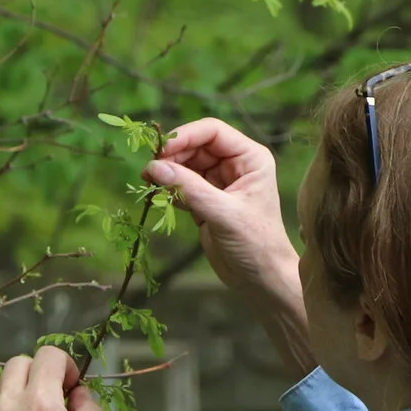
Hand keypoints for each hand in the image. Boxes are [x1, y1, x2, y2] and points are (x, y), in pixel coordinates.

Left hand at [0, 348, 102, 410]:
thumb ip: (87, 409)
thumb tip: (79, 393)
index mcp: (41, 403)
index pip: (48, 356)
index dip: (62, 364)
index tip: (67, 383)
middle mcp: (7, 405)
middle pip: (18, 364)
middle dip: (37, 374)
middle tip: (46, 396)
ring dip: (9, 391)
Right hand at [146, 116, 303, 303]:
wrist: (261, 278)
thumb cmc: (255, 243)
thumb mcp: (223, 213)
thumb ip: (189, 189)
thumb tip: (154, 167)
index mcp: (250, 158)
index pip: (212, 131)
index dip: (185, 136)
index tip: (161, 152)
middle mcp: (236, 165)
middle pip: (195, 146)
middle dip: (172, 157)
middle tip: (149, 172)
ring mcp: (220, 182)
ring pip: (186, 165)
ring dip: (168, 173)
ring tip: (150, 185)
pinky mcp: (206, 200)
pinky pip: (181, 185)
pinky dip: (169, 189)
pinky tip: (161, 198)